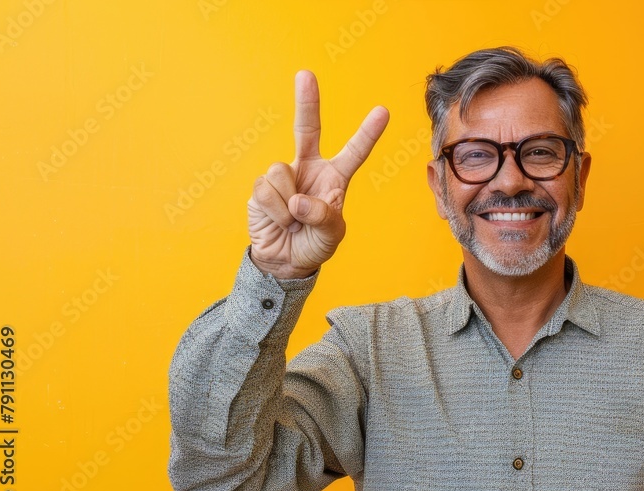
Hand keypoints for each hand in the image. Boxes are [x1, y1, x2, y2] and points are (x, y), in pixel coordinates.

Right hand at [248, 70, 388, 278]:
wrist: (285, 262)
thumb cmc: (314, 244)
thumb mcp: (332, 235)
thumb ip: (323, 217)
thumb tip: (298, 199)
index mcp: (335, 177)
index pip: (354, 152)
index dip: (367, 133)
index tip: (383, 112)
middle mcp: (309, 169)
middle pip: (307, 128)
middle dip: (306, 101)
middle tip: (306, 74)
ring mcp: (284, 175)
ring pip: (282, 171)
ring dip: (289, 205)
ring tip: (293, 222)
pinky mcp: (261, 187)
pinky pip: (267, 190)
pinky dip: (275, 211)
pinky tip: (279, 221)